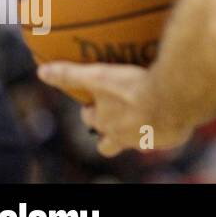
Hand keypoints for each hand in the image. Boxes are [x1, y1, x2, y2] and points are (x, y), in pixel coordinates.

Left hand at [37, 62, 190, 157]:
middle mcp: (123, 136)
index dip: (91, 110)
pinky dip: (166, 127)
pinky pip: (166, 137)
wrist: (174, 97)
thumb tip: (40, 71)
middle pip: (108, 145)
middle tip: (118, 117)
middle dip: (109, 135)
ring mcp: (147, 140)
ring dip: (139, 132)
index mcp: (105, 122)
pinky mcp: (170, 139)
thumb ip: (70, 74)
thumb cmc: (133, 88)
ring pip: (138, 142)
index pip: (91, 119)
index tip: (96, 99)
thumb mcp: (98, 77)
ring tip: (150, 113)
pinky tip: (174, 111)